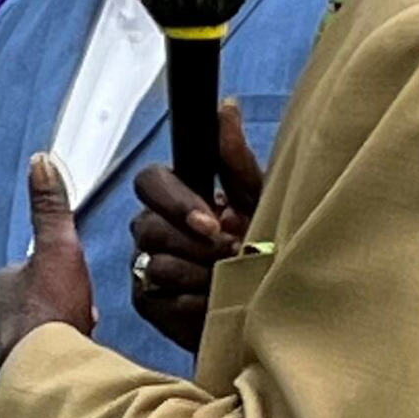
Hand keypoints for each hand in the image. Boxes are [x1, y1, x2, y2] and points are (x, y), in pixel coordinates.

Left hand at [0, 155, 95, 368]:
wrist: (47, 371)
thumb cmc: (51, 310)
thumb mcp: (58, 248)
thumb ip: (50, 209)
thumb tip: (40, 161)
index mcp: (0, 283)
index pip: (31, 268)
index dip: (59, 273)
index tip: (78, 284)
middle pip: (34, 301)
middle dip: (60, 305)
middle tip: (83, 314)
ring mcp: (3, 345)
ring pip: (36, 330)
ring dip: (59, 331)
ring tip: (79, 336)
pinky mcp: (16, 373)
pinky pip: (39, 356)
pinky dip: (55, 354)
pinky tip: (71, 357)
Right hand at [128, 102, 269, 350]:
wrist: (273, 310)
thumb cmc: (267, 251)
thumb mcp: (259, 202)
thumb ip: (236, 161)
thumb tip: (225, 107)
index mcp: (179, 198)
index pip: (150, 181)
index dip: (175, 201)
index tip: (211, 222)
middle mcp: (155, 228)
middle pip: (148, 225)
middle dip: (195, 244)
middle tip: (231, 255)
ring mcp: (145, 265)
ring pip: (155, 262)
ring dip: (200, 273)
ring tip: (228, 280)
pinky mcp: (147, 302)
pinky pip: (158, 296)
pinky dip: (194, 301)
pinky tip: (214, 302)